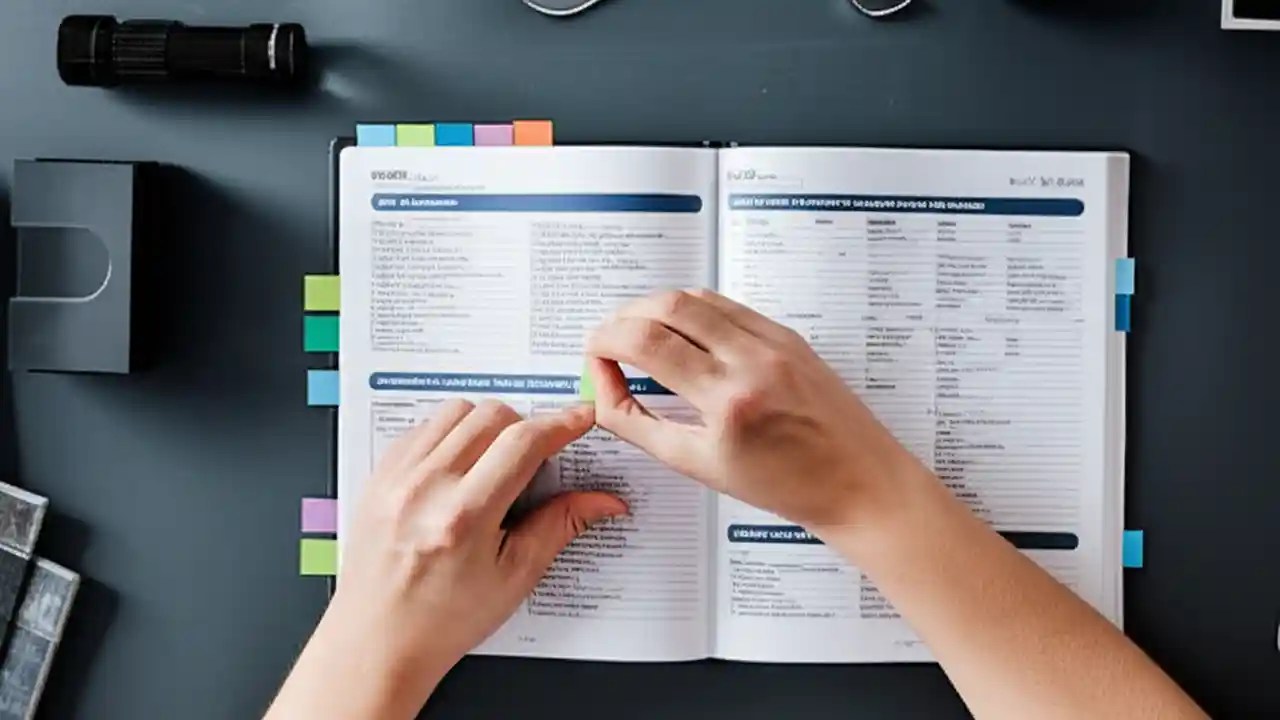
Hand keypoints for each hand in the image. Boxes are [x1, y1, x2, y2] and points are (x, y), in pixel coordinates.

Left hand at [286, 401, 624, 717]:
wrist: (378, 641)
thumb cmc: (444, 620)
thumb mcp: (515, 578)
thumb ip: (559, 526)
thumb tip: (603, 500)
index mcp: (463, 517)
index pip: (523, 443)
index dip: (561, 424)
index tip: (581, 418)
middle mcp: (425, 487)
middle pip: (492, 415)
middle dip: (524, 428)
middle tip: (532, 462)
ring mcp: (396, 477)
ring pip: (456, 411)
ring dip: (486, 426)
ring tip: (492, 466)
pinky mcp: (379, 475)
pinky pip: (422, 428)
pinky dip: (449, 436)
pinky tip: (458, 471)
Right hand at [585, 289, 927, 535]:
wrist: (858, 482)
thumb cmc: (787, 486)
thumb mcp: (700, 467)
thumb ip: (641, 426)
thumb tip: (603, 392)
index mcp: (729, 401)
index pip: (646, 344)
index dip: (606, 341)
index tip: (595, 354)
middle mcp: (753, 360)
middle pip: (667, 306)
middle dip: (624, 316)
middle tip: (610, 340)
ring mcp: (775, 341)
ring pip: (696, 297)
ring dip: (656, 307)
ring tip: (640, 333)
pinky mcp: (788, 335)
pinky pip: (728, 306)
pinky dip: (693, 310)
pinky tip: (681, 332)